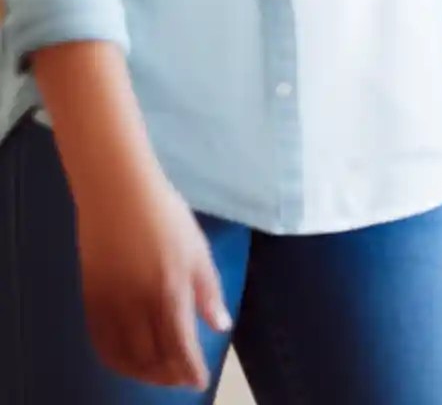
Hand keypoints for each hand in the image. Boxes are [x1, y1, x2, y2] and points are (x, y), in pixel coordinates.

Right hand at [74, 172, 231, 389]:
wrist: (118, 193)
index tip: (200, 381)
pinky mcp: (90, 297)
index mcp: (171, 291)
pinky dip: (115, 358)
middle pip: (152, 356)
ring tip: (159, 373)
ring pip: (124, 355)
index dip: (190, 369)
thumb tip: (219, 326)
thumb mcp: (198, 252)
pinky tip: (129, 359)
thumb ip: (208, 293)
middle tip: (181, 378)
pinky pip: (100, 341)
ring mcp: (110, 302)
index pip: (181, 345)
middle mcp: (138, 303)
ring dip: (143, 372)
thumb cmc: (167, 217)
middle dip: (169, 374)